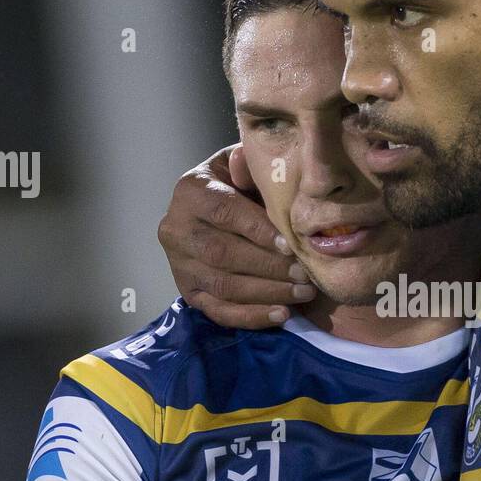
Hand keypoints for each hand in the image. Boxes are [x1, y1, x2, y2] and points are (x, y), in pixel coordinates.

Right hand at [157, 144, 314, 328]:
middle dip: (268, 267)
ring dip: (267, 293)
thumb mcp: (243, 166)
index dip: (258, 230)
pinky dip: (252, 316)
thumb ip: (252, 168)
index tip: (290, 244)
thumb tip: (256, 164)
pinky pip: (218, 311)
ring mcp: (179, 264)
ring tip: (303, 293)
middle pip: (222, 254)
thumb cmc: (239, 183)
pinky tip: (282, 315)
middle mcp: (175, 228)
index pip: (224, 213)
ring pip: (222, 286)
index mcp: (190, 191)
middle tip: (305, 274)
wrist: (213, 206)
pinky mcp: (188, 292)